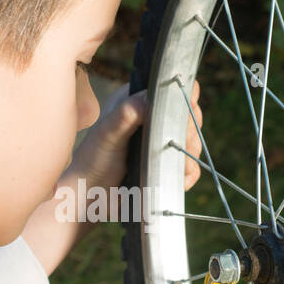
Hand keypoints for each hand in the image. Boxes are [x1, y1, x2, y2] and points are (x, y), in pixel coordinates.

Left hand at [70, 79, 202, 192]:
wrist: (91, 194)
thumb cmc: (92, 161)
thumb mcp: (107, 135)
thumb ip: (125, 115)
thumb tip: (148, 98)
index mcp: (136, 101)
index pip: (171, 89)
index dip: (183, 98)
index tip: (184, 112)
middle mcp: (152, 118)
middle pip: (188, 116)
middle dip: (188, 131)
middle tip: (175, 143)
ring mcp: (162, 142)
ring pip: (193, 141)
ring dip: (188, 154)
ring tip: (174, 163)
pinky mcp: (167, 164)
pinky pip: (191, 166)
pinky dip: (189, 172)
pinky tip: (179, 179)